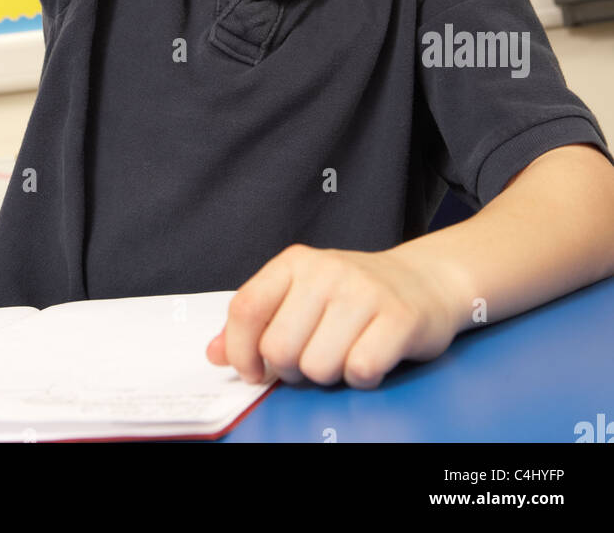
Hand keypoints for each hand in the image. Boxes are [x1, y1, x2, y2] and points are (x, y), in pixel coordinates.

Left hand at [205, 244, 461, 388]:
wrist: (424, 281)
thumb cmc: (354, 295)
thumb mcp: (300, 296)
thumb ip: (258, 322)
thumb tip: (214, 353)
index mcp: (294, 262)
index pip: (246, 308)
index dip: (241, 350)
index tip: (253, 370)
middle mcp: (326, 271)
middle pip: (280, 348)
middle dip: (292, 369)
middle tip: (313, 357)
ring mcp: (364, 292)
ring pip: (318, 366)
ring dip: (330, 374)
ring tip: (346, 351)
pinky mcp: (398, 318)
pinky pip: (359, 370)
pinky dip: (362, 376)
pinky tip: (371, 354)